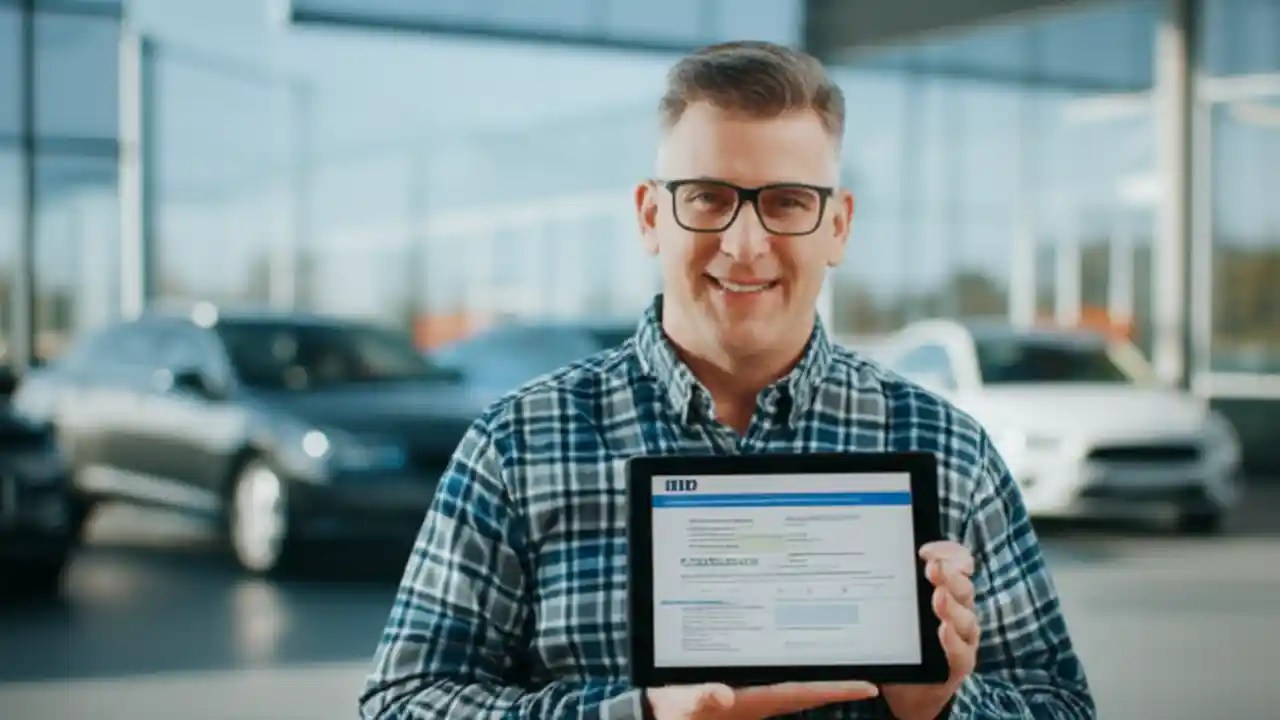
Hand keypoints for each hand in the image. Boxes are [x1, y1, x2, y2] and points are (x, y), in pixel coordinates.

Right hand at [645, 680, 878, 718]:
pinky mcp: (742, 697)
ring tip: (847, 675)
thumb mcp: (682, 704)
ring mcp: (752, 700)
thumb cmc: (671, 709)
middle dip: (838, 686)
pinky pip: (777, 686)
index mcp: (752, 700)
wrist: (657, 713)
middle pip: (807, 691)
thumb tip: (724, 696)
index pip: (803, 691)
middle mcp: (758, 701)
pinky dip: (795, 680)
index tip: (868, 686)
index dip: (836, 689)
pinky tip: (804, 672)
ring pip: (795, 690)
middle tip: (870, 679)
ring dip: (820, 684)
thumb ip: (702, 698)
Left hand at [881, 541, 978, 719]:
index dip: (948, 553)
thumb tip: (864, 554)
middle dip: (950, 576)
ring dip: (952, 606)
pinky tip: (943, 630)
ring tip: (938, 598)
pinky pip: (962, 652)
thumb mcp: (895, 608)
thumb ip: (890, 584)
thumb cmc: (902, 641)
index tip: (926, 551)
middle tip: (933, 569)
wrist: (908, 688)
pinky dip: (953, 641)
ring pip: (966, 619)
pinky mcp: (959, 665)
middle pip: (963, 588)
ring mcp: (961, 638)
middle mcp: (958, 610)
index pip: (957, 564)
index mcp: (946, 590)